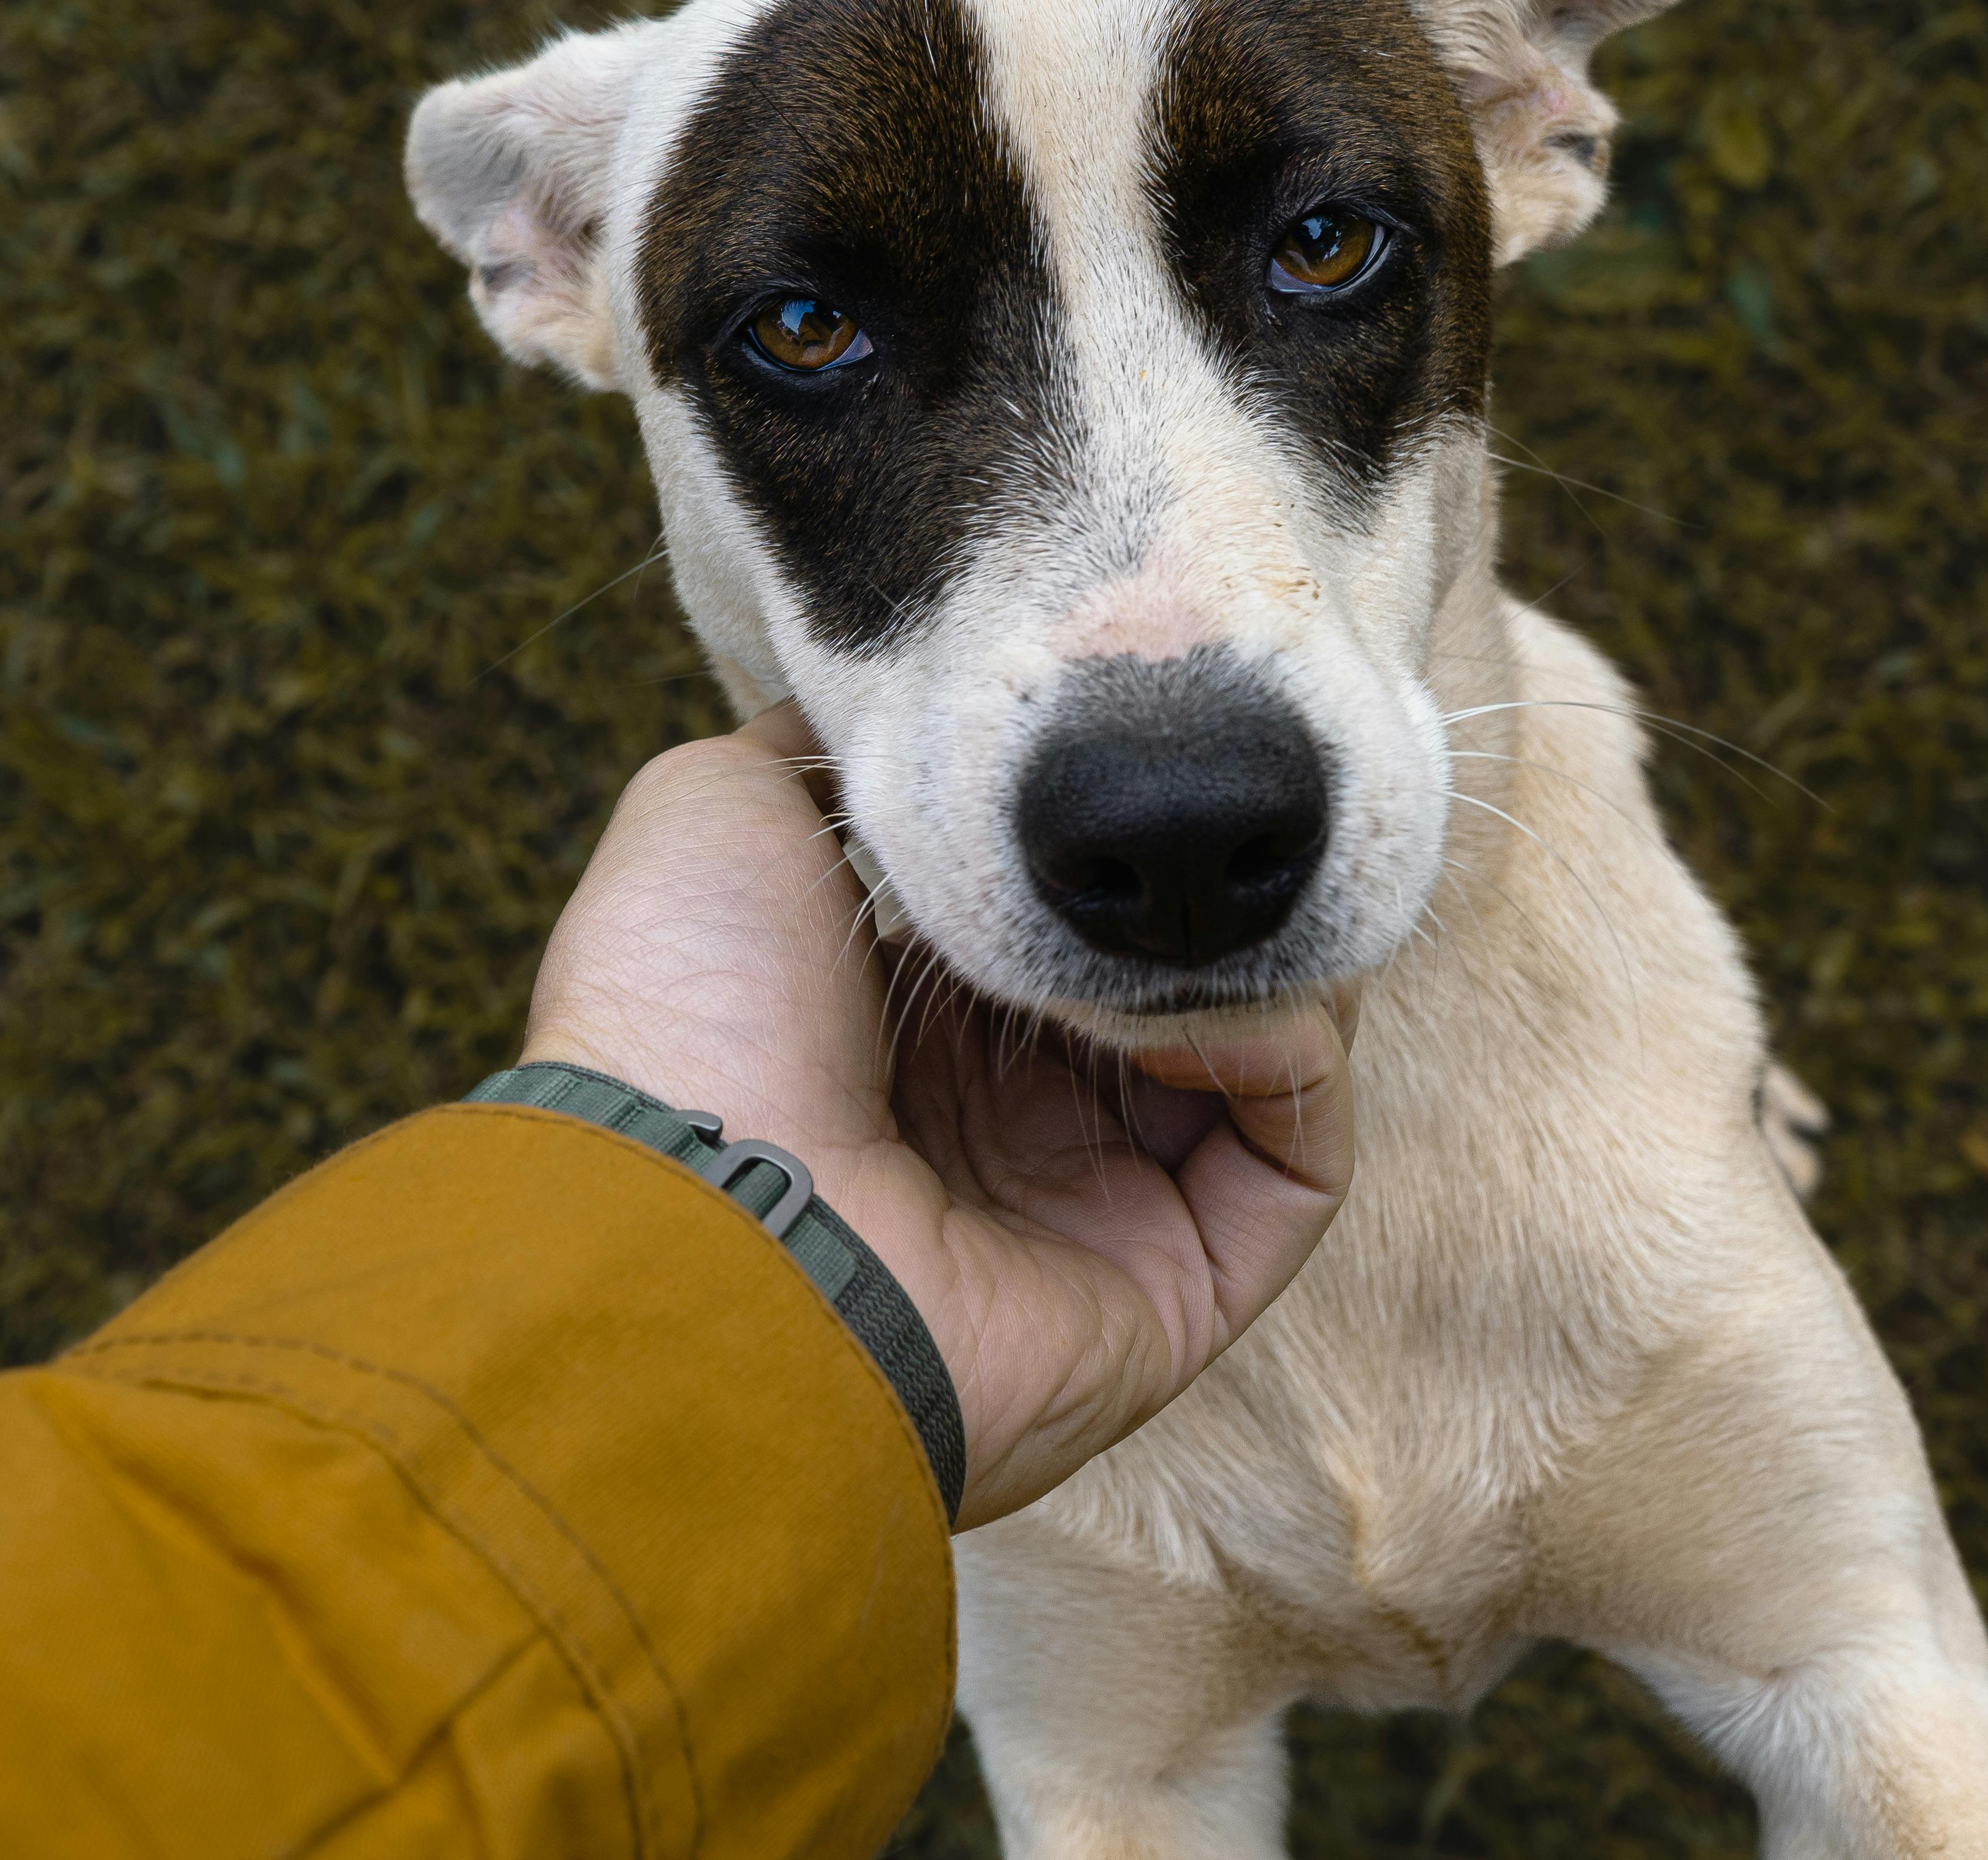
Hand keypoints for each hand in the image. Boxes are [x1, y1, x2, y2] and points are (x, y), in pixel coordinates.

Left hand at [521, 704, 1354, 1527]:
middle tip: (1219, 809)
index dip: (1107, 831)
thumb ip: (823, 746)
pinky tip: (1237, 1002)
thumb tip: (897, 699)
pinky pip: (1295, 1165)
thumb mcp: (721, 809)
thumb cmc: (690, 1005)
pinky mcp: (1174, 1288)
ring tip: (1218, 897)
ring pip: (1254, 1065)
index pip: (1061, 912)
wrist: (698, 1200)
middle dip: (1205, 893)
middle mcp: (1003, 1120)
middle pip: (1170, 985)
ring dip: (1264, 961)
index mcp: (904, 1020)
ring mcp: (1095, 1209)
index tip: (1140, 743)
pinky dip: (1296, 1064)